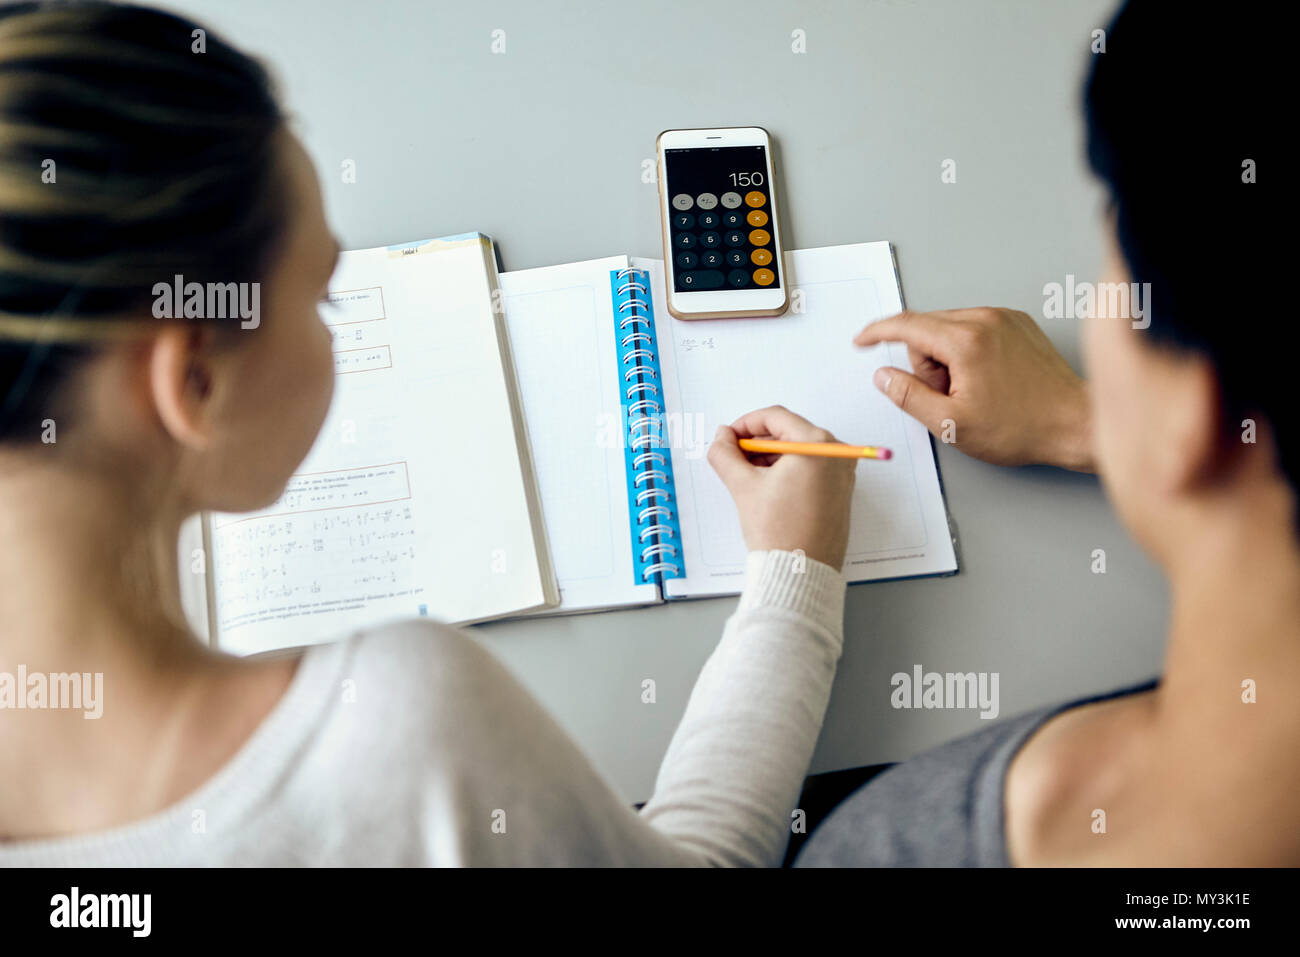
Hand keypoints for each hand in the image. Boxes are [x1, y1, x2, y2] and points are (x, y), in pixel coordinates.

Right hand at [708, 405, 855, 569]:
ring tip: (747, 477)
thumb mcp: (743, 486)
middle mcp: (837, 454)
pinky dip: (788, 471)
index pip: (775, 417)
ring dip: (770, 458)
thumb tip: (722, 438)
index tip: (728, 437)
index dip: (745, 424)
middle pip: (789, 432)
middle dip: (757, 443)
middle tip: (734, 458)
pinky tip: (767, 488)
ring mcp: (843, 474)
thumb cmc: (780, 533)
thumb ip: (726, 454)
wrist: (800, 574)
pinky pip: (811, 468)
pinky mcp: (841, 491)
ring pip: (799, 451)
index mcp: (817, 445)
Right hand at [855, 308, 1093, 470]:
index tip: (862, 341)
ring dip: (947, 358)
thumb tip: (884, 376)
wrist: (1075, 424)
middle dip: (925, 363)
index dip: (876, 333)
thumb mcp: (950, 424)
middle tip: (947, 396)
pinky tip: (986, 379)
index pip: (905, 325)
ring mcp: (1004, 318)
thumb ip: (908, 396)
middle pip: (927, 329)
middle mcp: (985, 319)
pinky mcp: (1017, 324)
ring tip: (971, 391)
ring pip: (949, 329)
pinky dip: (967, 352)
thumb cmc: (1021, 427)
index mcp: (966, 341)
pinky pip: (973, 329)